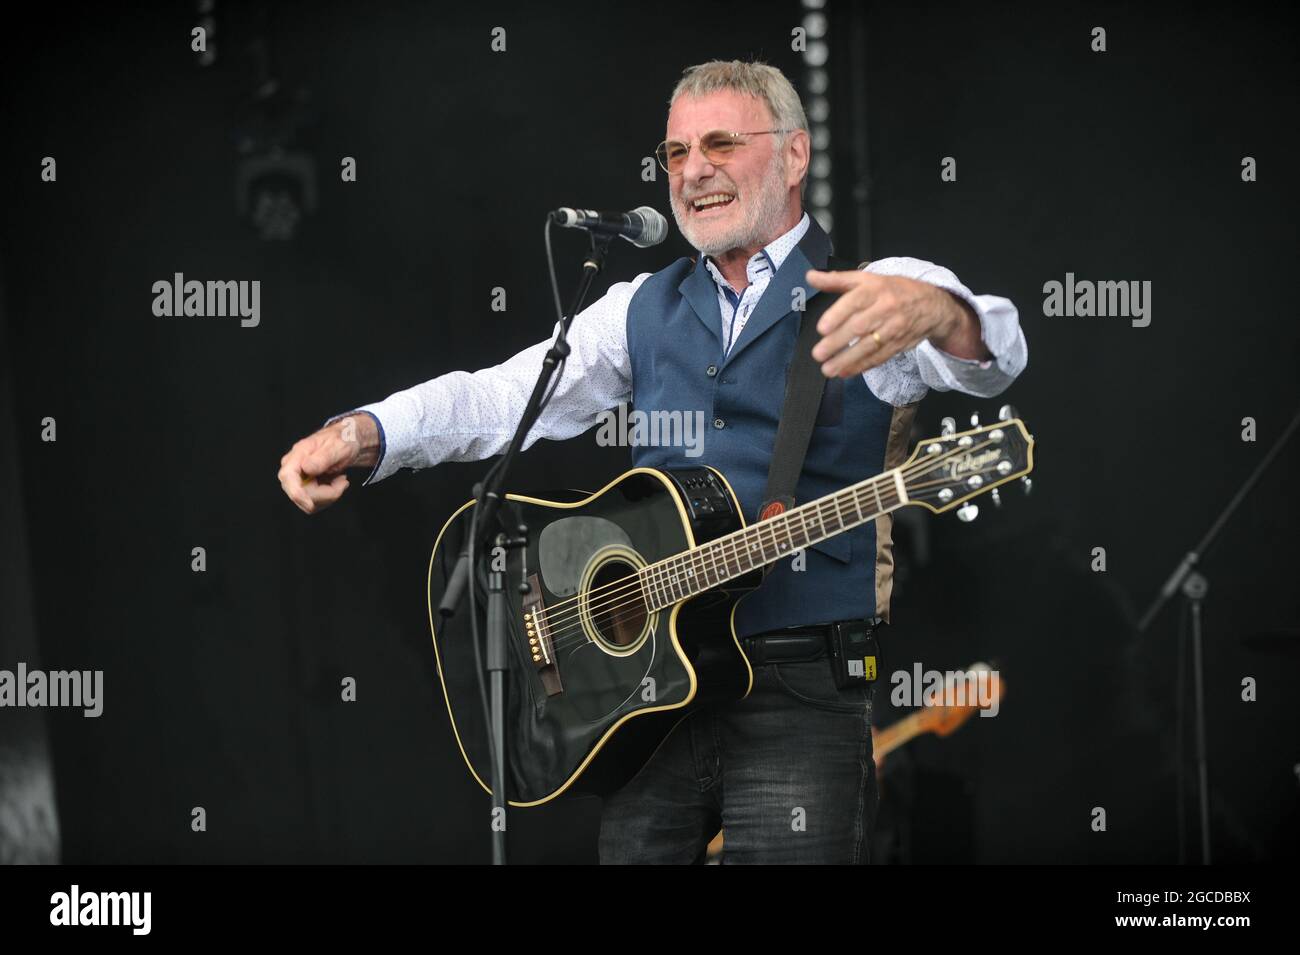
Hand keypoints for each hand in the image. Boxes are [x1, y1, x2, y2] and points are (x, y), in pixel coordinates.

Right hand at [277, 414, 378, 513]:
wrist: (347, 443)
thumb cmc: (342, 441)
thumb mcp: (337, 446)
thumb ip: (322, 458)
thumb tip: (306, 468)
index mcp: (297, 455)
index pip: (287, 477)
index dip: (296, 493)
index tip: (310, 504)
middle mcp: (293, 469)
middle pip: (300, 494)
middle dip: (325, 494)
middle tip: (343, 481)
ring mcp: (298, 480)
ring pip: (308, 503)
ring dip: (329, 496)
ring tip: (340, 480)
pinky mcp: (305, 489)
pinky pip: (314, 504)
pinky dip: (329, 497)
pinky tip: (336, 484)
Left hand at [805, 269, 981, 377]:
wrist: (932, 305)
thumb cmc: (894, 290)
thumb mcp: (867, 279)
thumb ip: (837, 280)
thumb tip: (810, 276)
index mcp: (876, 288)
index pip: (855, 301)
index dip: (838, 315)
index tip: (822, 328)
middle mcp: (886, 308)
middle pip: (860, 326)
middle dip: (838, 342)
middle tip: (818, 353)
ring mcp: (893, 328)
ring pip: (869, 346)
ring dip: (847, 359)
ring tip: (827, 369)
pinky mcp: (898, 344)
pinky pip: (879, 357)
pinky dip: (862, 366)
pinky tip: (845, 372)